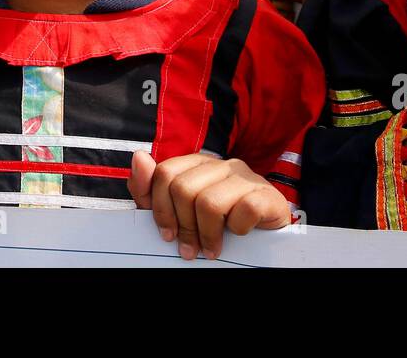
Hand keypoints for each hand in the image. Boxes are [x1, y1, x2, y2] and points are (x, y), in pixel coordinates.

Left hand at [127, 151, 290, 260]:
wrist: (267, 234)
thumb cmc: (220, 221)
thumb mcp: (180, 209)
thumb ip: (153, 188)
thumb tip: (139, 157)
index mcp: (197, 164)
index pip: (164, 173)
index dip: (160, 208)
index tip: (167, 234)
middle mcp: (221, 164)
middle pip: (183, 188)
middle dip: (183, 225)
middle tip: (189, 249)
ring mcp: (245, 176)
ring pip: (209, 202)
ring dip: (207, 234)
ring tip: (211, 249)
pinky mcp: (266, 193)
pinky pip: (243, 210)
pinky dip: (237, 229)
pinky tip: (238, 235)